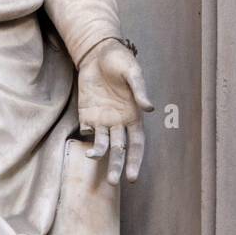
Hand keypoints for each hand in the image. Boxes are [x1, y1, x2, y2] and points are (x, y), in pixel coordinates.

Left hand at [77, 40, 152, 184]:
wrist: (96, 52)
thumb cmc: (120, 61)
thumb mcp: (132, 72)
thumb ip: (139, 90)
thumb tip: (150, 108)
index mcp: (134, 116)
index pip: (136, 144)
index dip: (135, 161)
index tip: (132, 177)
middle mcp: (119, 122)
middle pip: (119, 150)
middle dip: (117, 166)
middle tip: (112, 182)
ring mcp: (102, 120)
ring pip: (102, 144)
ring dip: (99, 156)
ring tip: (93, 160)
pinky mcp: (87, 114)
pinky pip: (87, 131)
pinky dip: (86, 139)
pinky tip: (86, 142)